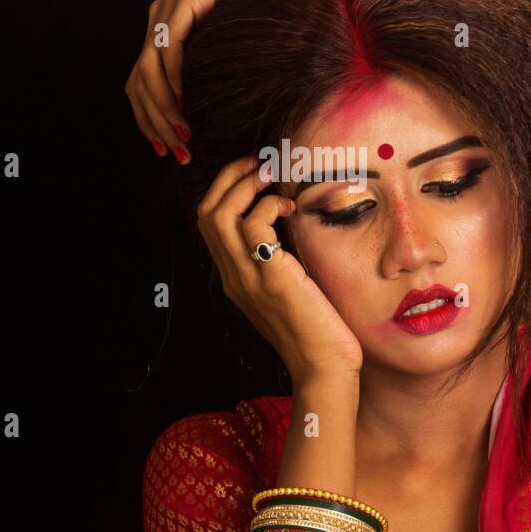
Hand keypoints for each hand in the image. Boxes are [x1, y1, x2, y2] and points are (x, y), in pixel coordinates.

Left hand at [127, 0, 295, 162]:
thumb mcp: (231, 44)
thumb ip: (215, 69)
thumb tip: (217, 111)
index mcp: (164, 30)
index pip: (141, 85)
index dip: (148, 122)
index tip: (166, 150)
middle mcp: (158, 19)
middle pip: (140, 84)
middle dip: (156, 124)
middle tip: (178, 153)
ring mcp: (168, 9)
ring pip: (150, 72)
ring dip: (165, 110)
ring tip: (185, 136)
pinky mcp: (185, 1)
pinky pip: (171, 48)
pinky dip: (174, 78)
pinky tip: (184, 101)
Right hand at [196, 154, 363, 390]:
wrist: (324, 369)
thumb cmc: (318, 331)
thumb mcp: (291, 288)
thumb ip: (282, 259)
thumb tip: (292, 221)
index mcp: (236, 278)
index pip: (210, 222)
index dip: (226, 188)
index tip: (254, 171)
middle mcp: (234, 276)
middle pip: (206, 212)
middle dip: (229, 177)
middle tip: (259, 162)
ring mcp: (248, 278)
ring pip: (218, 214)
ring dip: (243, 184)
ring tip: (270, 175)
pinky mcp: (271, 279)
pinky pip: (252, 226)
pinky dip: (267, 205)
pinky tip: (290, 207)